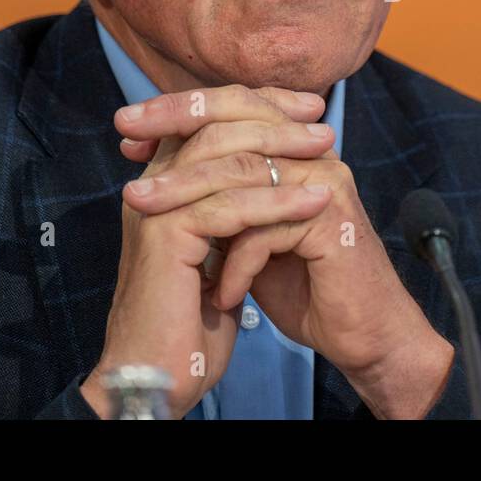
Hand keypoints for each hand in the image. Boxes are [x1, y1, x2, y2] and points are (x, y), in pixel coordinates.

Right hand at [80, 86, 333, 418]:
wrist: (157, 376)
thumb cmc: (188, 323)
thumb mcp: (217, 254)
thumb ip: (233, 213)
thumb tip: (275, 179)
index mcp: (162, 185)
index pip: (207, 119)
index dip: (259, 104)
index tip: (309, 108)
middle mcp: (152, 187)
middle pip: (211, 122)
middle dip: (272, 115)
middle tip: (322, 119)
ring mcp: (155, 208)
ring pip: (222, 155)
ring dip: (282, 148)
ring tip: (329, 150)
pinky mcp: (166, 237)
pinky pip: (230, 205)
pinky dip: (278, 202)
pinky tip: (317, 201)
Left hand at [121, 97, 454, 417]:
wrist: (361, 334)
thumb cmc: (304, 284)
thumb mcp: (248, 229)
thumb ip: (220, 194)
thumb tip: (159, 163)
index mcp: (296, 147)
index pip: (235, 105)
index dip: (180, 107)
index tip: (126, 124)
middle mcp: (314, 153)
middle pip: (238, 120)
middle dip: (174, 125)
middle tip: (125, 142)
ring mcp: (325, 182)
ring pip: (243, 172)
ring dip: (185, 195)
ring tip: (138, 211)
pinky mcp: (330, 219)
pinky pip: (264, 230)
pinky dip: (235, 266)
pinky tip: (219, 295)